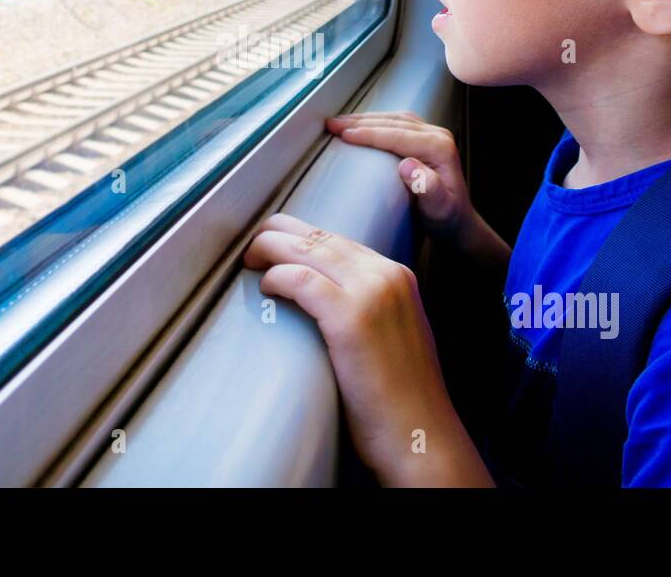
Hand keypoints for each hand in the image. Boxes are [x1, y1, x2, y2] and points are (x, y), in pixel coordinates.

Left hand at [244, 212, 492, 485]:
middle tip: (251, 247)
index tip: (272, 244)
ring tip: (248, 261)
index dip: (299, 236)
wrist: (422, 435)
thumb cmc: (400, 398)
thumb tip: (321, 297)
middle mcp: (387, 275)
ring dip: (269, 249)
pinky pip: (300, 280)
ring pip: (306, 248)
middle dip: (278, 234)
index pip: (336, 238)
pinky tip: (265, 287)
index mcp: (398, 276)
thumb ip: (366, 307)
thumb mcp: (393, 334)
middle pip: (318, 235)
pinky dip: (276, 278)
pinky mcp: (351, 318)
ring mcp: (372, 293)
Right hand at [325, 111, 508, 265]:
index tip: (344, 135)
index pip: (397, 135)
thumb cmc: (445, 219)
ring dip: (365, 119)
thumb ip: (427, 187)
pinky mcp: (426, 137)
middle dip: (360, 122)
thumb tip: (407, 164)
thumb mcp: (438, 209)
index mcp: (439, 148)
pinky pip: (398, 122)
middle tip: (332, 124)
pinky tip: (359, 124)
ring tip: (338, 122)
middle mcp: (438, 135)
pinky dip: (376, 121)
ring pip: (394, 118)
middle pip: (393, 122)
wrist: (457, 222)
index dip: (369, 134)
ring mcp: (432, 134)